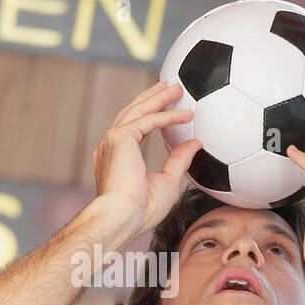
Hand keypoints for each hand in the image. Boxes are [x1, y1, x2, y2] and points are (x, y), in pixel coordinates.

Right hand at [92, 81, 200, 236]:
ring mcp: (112, 140)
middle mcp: (110, 146)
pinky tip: (186, 115)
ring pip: (138, 111)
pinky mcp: (120, 138)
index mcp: (116, 158)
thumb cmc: (141, 210)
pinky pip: (148, 120)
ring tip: (176, 89)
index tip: (163, 107)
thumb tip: (195, 144)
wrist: (124, 216)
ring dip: (158, 98)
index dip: (148, 116)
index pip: (132, 130)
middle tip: (167, 87)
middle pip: (132, 114)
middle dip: (150, 98)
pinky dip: (168, 116)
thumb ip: (179, 161)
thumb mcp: (168, 183)